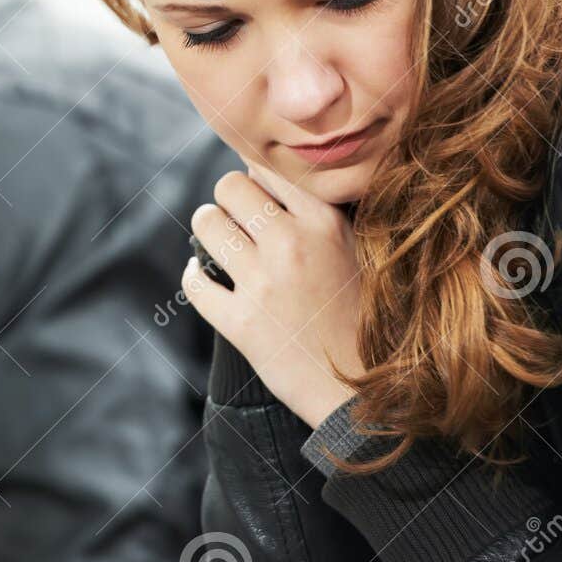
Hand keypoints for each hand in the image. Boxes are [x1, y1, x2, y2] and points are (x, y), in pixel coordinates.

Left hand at [183, 162, 363, 427]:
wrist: (365, 393)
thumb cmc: (368, 322)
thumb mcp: (363, 254)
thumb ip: (326, 219)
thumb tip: (284, 184)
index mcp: (325, 222)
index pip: (270, 169)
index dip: (259, 178)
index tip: (260, 193)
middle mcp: (291, 244)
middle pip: (230, 186)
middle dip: (229, 200)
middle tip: (237, 218)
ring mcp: (263, 283)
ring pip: (206, 223)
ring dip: (208, 230)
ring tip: (220, 243)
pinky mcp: (241, 323)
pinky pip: (194, 282)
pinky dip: (195, 277)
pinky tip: (205, 278)